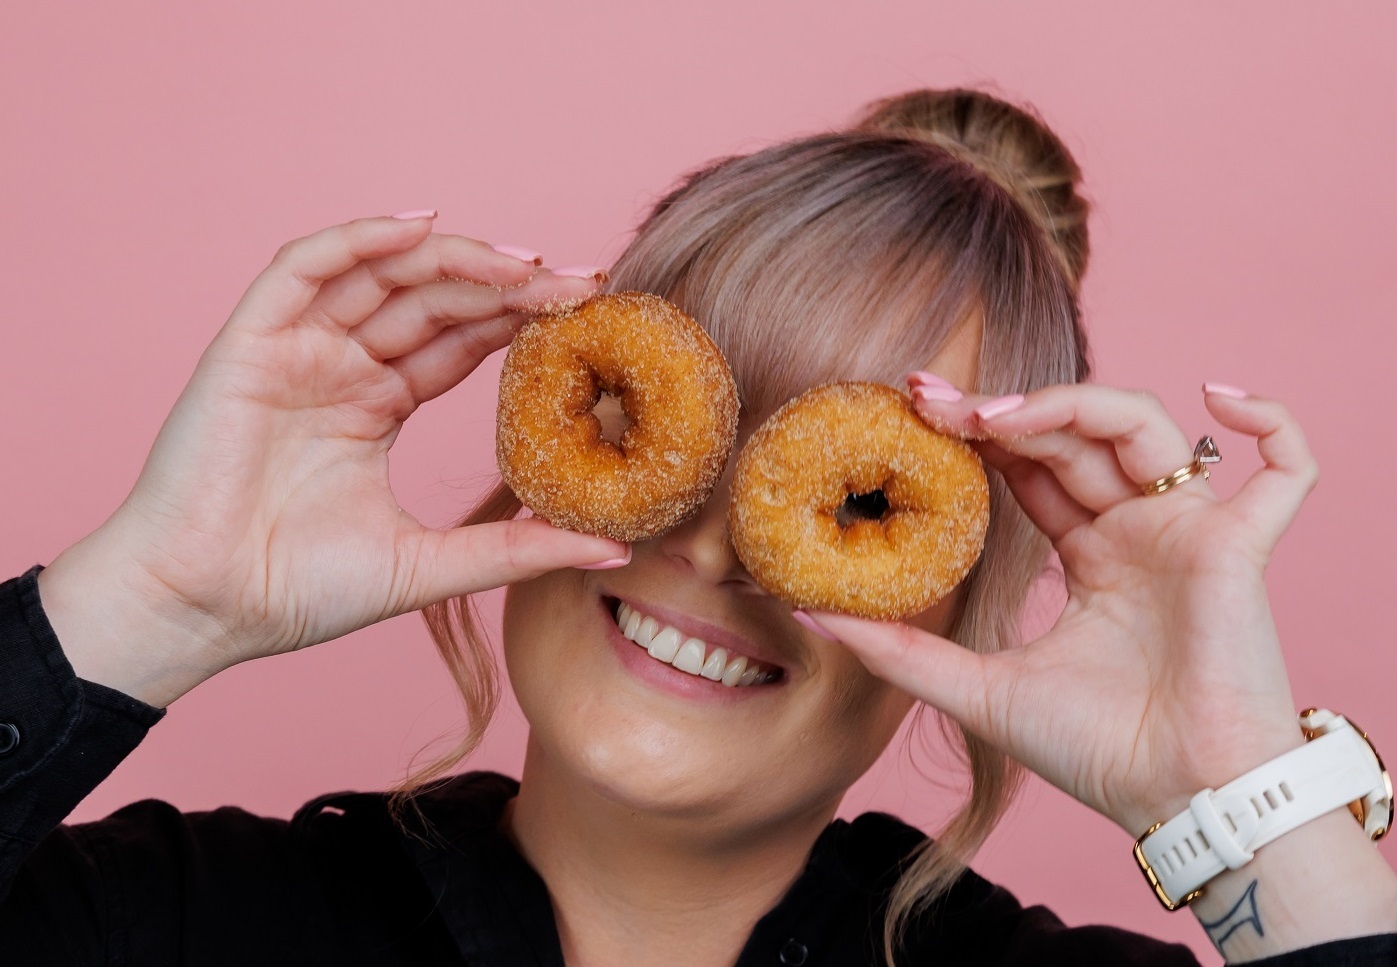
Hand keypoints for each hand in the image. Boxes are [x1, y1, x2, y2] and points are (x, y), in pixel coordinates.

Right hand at [40, 214, 626, 705]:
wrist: (202, 610)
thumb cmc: (296, 593)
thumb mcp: (429, 564)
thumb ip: (517, 549)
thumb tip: (616, 547)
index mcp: (375, 408)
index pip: (460, 343)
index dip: (520, 321)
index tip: (589, 313)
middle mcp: (339, 369)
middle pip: (434, 302)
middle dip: (506, 285)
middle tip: (578, 282)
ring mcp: (296, 351)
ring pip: (382, 274)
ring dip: (454, 258)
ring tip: (525, 261)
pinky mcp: (251, 342)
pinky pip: (306, 267)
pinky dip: (361, 239)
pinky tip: (425, 227)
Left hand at [805, 379, 1314, 834]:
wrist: (1176, 801)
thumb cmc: (1093, 752)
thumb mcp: (976, 689)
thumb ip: (898, 650)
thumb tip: (808, 614)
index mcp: (1091, 556)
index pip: (1031, 468)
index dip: (979, 434)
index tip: (914, 408)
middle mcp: (1139, 533)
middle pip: (1072, 435)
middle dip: (1003, 408)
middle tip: (928, 397)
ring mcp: (1191, 534)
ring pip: (1143, 429)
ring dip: (1070, 404)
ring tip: (995, 415)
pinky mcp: (1241, 549)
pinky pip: (1287, 471)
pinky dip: (1273, 423)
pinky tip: (1218, 395)